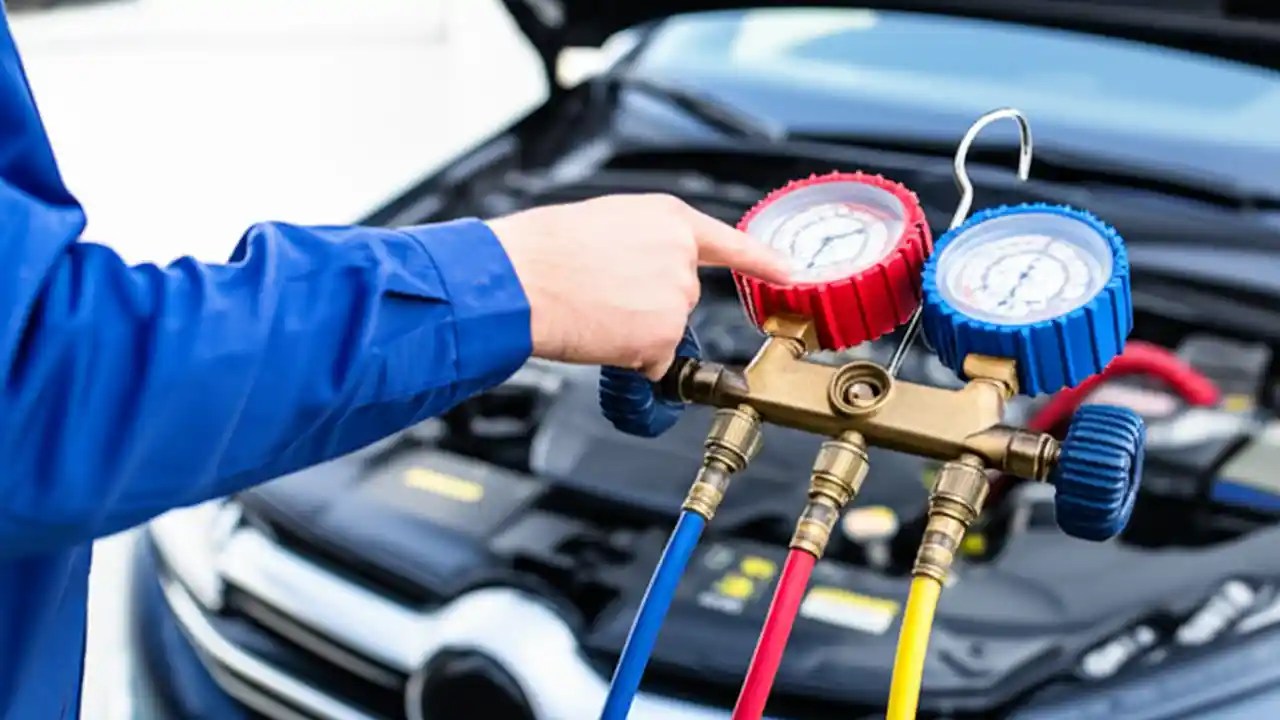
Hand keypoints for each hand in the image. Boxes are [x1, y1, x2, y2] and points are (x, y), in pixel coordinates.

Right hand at [488, 194, 789, 379]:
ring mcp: (676, 298)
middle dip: (647, 303)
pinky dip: (629, 357)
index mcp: (668, 219)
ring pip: (665, 328)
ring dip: (635, 329)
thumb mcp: (605, 222)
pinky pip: (653, 359)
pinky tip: (600, 334)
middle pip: (682, 295)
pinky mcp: (663, 337)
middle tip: (602, 293)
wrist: (522, 279)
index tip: (790, 272)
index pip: (730, 243)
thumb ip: (642, 243)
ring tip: (595, 309)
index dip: (763, 261)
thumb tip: (645, 272)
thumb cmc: (546, 250)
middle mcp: (681, 256)